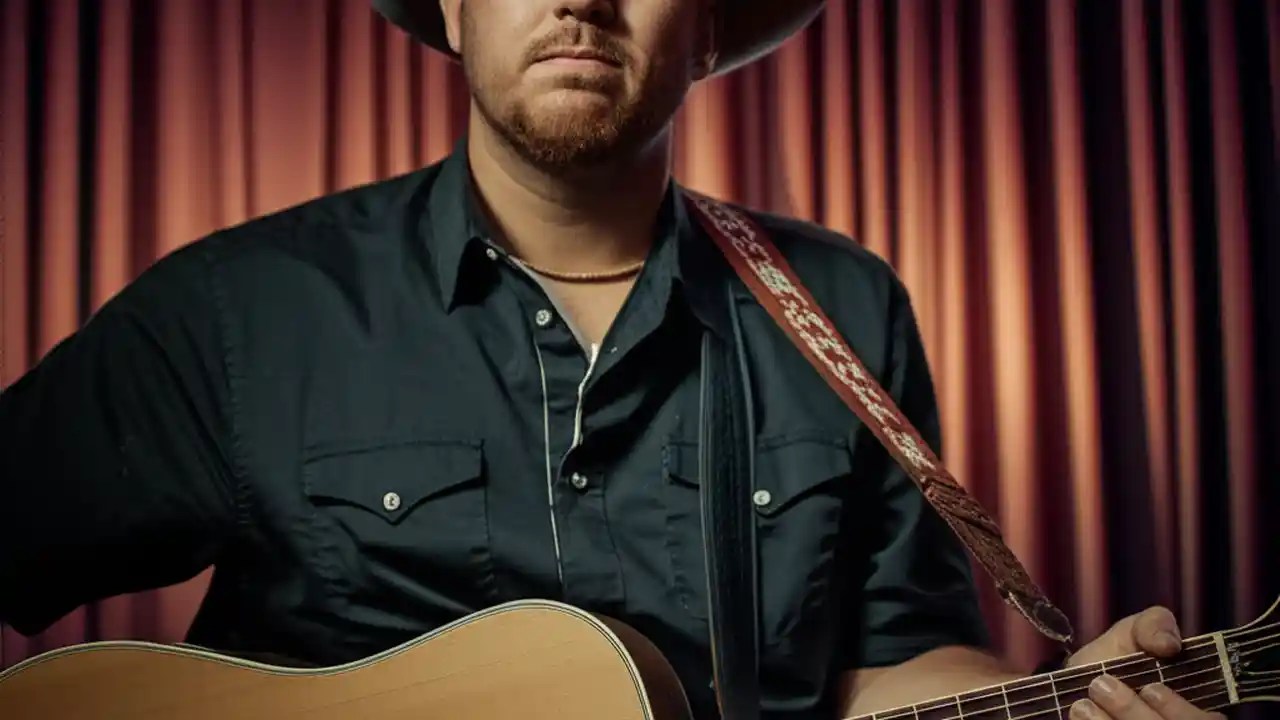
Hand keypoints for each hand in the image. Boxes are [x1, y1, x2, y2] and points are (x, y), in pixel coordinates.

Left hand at [1064, 606, 1223, 719]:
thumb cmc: (1114, 660)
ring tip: (1083, 705)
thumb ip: (1153, 626)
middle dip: (1135, 712)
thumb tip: (1170, 644)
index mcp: (1196, 709)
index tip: (1150, 689)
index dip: (1182, 711)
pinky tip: (1079, 715)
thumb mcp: (1132, 633)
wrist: (1076, 686)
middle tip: (1102, 687)